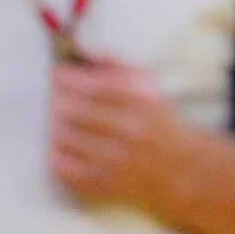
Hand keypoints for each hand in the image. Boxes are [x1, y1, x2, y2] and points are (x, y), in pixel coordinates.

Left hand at [51, 56, 193, 209]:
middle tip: (57, 100)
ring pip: (63, 139)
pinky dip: (56, 155)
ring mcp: (118, 162)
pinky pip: (62, 168)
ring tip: (61, 123)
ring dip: (56, 128)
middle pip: (74, 112)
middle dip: (59, 102)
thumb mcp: (147, 87)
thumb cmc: (155, 120)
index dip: (69, 79)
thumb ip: (116, 64)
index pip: (96, 88)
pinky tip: (65, 147)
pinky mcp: (104, 185)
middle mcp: (132, 133)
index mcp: (144, 104)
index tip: (58, 75)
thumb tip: (82, 48)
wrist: (178, 168)